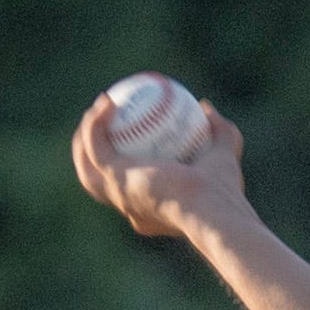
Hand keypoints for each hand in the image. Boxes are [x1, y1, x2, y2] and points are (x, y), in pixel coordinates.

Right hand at [71, 95, 251, 239]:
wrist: (214, 208)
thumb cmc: (222, 192)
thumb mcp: (225, 156)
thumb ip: (220, 132)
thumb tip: (206, 107)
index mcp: (153, 209)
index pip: (132, 186)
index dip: (125, 160)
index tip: (132, 128)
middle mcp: (132, 208)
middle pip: (99, 179)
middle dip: (93, 151)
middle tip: (108, 117)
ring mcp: (119, 196)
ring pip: (86, 166)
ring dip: (84, 137)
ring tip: (101, 107)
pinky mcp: (114, 180)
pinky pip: (95, 145)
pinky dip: (95, 123)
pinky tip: (108, 101)